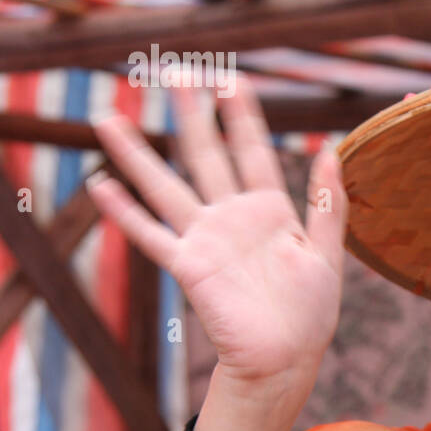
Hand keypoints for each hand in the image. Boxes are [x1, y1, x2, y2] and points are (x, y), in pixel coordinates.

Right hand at [86, 74, 347, 430]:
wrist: (287, 358)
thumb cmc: (311, 312)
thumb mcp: (328, 252)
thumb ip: (328, 204)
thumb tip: (330, 150)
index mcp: (271, 210)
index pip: (253, 151)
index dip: (243, 116)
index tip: (232, 79)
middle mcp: (233, 217)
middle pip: (207, 154)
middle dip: (191, 114)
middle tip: (175, 72)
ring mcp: (207, 239)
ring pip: (167, 186)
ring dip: (138, 154)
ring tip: (108, 119)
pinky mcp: (190, 267)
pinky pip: (153, 235)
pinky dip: (126, 213)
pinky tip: (100, 186)